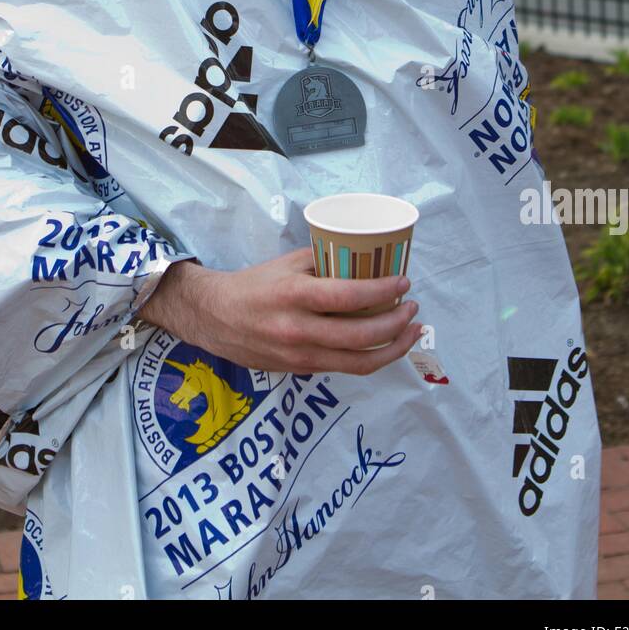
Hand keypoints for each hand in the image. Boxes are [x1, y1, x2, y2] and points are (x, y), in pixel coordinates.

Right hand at [137, 248, 421, 374]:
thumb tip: (365, 258)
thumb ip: (324, 262)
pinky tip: (383, 344)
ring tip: (410, 331)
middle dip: (396, 323)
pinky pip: (344, 367)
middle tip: (413, 308)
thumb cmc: (254, 284)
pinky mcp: (301, 371)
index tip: (404, 282)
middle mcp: (299, 330)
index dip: (383, 291)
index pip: (349, 297)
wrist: (215, 318)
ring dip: (392, 348)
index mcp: (295, 295)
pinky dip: (370, 357)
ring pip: (359, 362)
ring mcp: (300, 356)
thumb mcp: (287, 263)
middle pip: (362, 336)